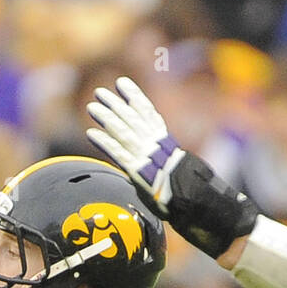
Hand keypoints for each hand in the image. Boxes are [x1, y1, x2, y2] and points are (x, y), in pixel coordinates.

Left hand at [87, 77, 259, 258]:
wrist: (195, 203)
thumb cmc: (188, 192)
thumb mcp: (179, 170)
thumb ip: (164, 159)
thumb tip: (154, 156)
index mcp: (166, 142)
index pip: (149, 114)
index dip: (136, 97)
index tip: (124, 84)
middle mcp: (156, 146)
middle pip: (133, 120)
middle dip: (116, 105)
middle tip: (101, 92)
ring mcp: (147, 157)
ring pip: (124, 133)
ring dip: (108, 119)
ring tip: (93, 107)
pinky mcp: (139, 172)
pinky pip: (119, 154)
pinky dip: (106, 143)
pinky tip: (92, 133)